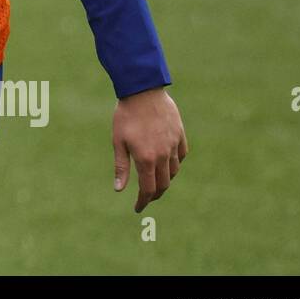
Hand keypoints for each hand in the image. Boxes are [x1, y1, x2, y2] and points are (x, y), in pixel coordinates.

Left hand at [112, 87, 187, 211]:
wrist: (142, 91)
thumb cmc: (126, 116)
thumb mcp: (118, 142)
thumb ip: (121, 167)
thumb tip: (119, 190)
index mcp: (146, 159)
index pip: (148, 189)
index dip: (143, 201)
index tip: (137, 208)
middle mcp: (163, 155)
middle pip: (163, 184)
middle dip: (154, 194)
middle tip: (146, 197)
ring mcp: (174, 145)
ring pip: (174, 171)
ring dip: (165, 179)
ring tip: (156, 180)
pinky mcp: (179, 134)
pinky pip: (181, 155)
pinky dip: (175, 163)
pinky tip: (168, 163)